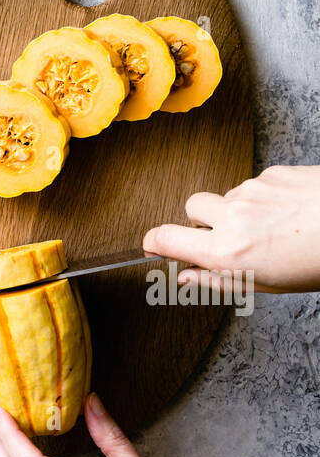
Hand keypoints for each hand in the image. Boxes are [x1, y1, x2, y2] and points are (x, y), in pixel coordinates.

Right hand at [143, 164, 319, 293]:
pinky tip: (288, 213)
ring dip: (238, 210)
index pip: (165, 237)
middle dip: (201, 221)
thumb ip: (217, 280)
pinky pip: (254, 185)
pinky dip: (263, 198)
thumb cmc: (318, 262)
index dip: (152, 241)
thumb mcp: (266, 284)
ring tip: (273, 229)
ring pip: (228, 196)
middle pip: (192, 207)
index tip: (153, 244)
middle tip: (227, 238)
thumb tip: (184, 278)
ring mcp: (252, 189)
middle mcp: (234, 216)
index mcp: (228, 251)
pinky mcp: (272, 172)